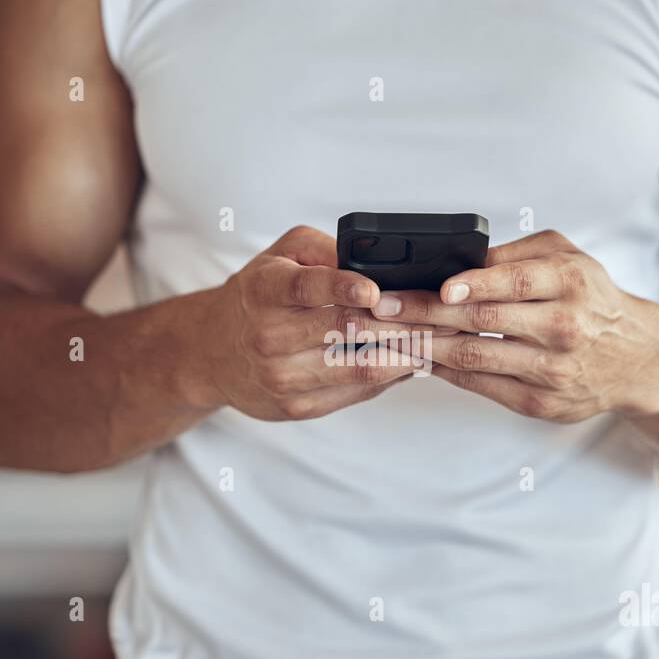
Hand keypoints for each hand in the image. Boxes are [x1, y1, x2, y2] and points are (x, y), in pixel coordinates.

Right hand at [198, 226, 449, 420]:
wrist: (212, 353)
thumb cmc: (257, 296)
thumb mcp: (280, 257)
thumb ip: (325, 251)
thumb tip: (377, 260)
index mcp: (264, 291)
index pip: (306, 288)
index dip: (342, 287)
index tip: (375, 290)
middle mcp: (269, 336)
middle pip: (347, 331)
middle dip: (404, 322)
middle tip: (445, 314)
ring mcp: (283, 376)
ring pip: (360, 368)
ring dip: (408, 354)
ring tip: (442, 339)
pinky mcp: (297, 407)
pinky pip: (357, 392)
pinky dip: (391, 376)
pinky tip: (414, 361)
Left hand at [372, 231, 658, 422]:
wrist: (637, 359)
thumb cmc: (592, 299)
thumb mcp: (568, 258)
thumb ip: (517, 253)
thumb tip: (460, 257)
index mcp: (569, 283)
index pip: (513, 283)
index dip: (471, 284)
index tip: (435, 285)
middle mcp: (563, 327)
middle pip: (483, 321)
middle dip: (424, 314)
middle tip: (380, 309)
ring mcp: (551, 370)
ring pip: (475, 358)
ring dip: (422, 346)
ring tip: (384, 335)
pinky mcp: (540, 403)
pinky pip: (481, 385)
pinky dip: (443, 371)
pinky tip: (415, 358)